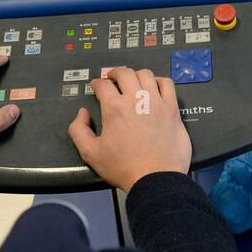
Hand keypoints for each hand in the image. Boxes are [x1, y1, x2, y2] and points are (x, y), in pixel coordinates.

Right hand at [68, 67, 190, 191]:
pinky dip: (159, 81)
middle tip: (112, 79)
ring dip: (136, 75)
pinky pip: (167, 84)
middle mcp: (136, 99)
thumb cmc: (123, 167)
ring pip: (146, 75)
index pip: (103, 85)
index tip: (97, 87)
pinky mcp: (172, 109)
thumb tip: (82, 113)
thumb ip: (78, 130)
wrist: (155, 178)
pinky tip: (155, 87)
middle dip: (115, 73)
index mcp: (114, 108)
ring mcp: (157, 102)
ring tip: (133, 81)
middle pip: (125, 73)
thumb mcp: (90, 153)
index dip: (97, 84)